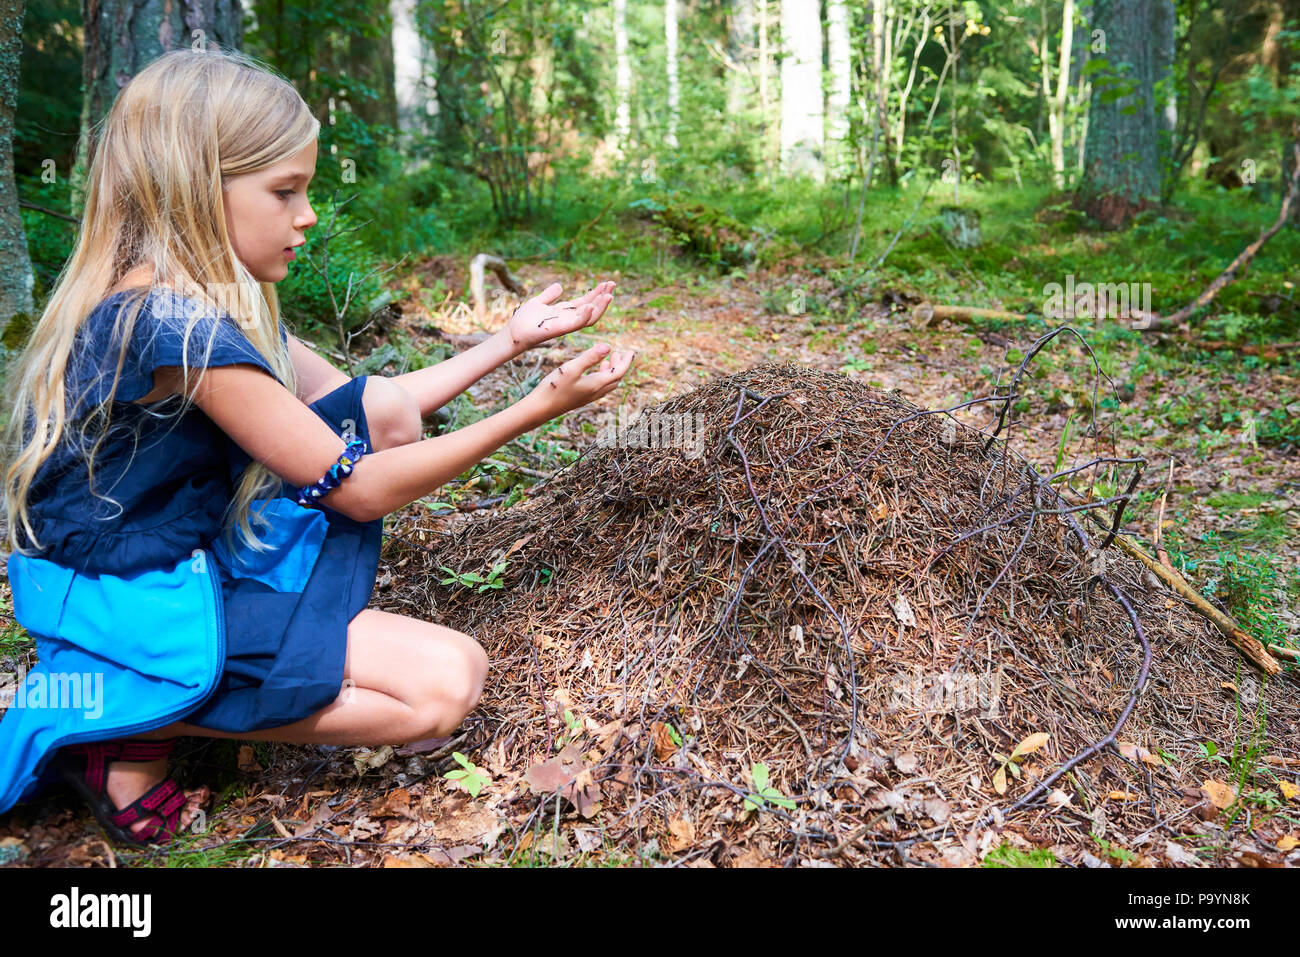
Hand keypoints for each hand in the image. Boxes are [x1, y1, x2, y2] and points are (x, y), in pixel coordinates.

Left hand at [501, 281, 615, 352]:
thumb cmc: (524, 321)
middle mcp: (569, 319)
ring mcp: (566, 325)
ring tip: (609, 295)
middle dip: (603, 297)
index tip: (607, 283)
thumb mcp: (539, 302)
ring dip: (600, 306)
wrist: (513, 333)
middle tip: (613, 284)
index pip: (586, 302)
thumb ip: (549, 295)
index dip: (597, 293)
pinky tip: (590, 305)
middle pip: (592, 308)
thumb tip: (560, 286)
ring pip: (589, 317)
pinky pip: (576, 324)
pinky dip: (584, 315)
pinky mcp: (560, 330)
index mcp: (565, 312)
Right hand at [524, 342, 634, 421]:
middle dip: (620, 366)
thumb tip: (608, 346)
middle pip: (615, 379)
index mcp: (596, 384)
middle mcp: (595, 392)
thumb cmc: (554, 387)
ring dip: (610, 372)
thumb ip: (589, 357)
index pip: (618, 372)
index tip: (631, 352)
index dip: (626, 362)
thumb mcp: (571, 368)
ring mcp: (587, 397)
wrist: (540, 409)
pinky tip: (591, 372)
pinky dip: (601, 378)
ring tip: (607, 360)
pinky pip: (598, 388)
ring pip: (607, 385)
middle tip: (619, 353)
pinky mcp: (580, 399)